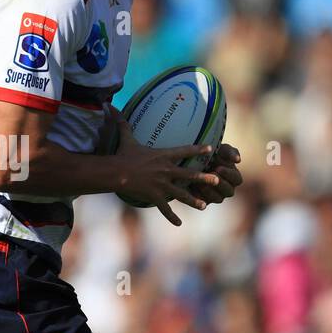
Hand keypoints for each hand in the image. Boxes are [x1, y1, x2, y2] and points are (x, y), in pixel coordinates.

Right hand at [110, 106, 221, 225]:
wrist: (117, 173)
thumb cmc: (122, 155)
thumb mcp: (126, 139)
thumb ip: (125, 126)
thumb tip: (114, 109)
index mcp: (163, 156)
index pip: (184, 151)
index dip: (199, 150)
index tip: (211, 149)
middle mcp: (166, 171)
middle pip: (190, 175)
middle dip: (204, 177)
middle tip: (217, 179)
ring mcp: (162, 185)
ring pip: (182, 194)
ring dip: (194, 200)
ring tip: (204, 205)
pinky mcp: (155, 196)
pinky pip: (165, 208)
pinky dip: (172, 217)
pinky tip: (179, 223)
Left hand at [187, 143, 242, 205]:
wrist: (191, 161)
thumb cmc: (210, 154)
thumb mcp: (220, 150)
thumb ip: (230, 152)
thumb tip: (238, 160)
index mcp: (234, 178)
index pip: (237, 179)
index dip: (228, 174)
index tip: (219, 168)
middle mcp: (227, 189)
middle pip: (229, 191)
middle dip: (220, 183)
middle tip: (210, 176)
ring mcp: (216, 196)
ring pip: (218, 198)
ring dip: (209, 191)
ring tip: (200, 183)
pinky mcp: (204, 202)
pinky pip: (204, 203)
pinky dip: (199, 197)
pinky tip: (192, 189)